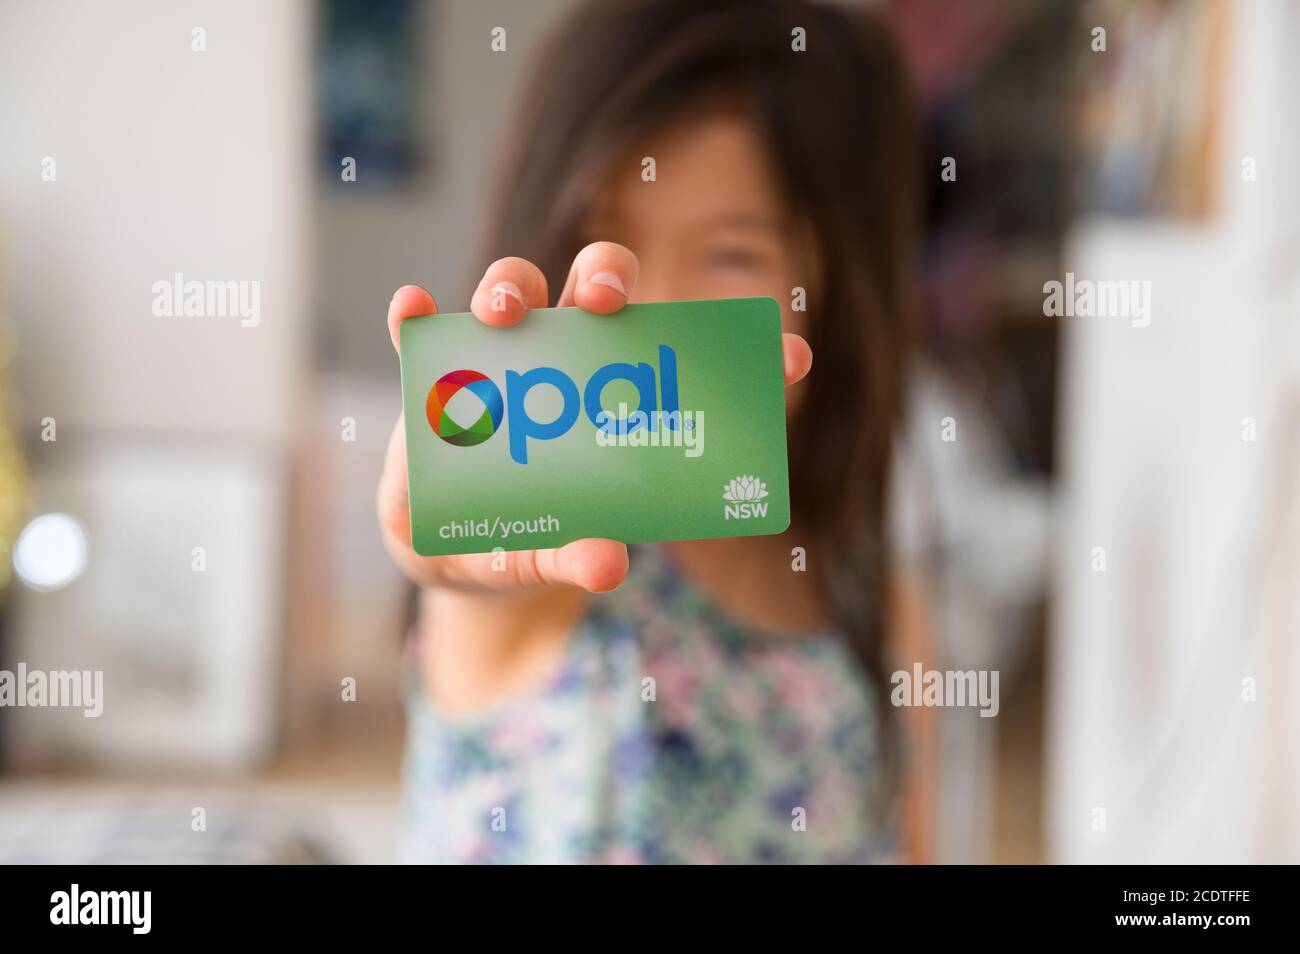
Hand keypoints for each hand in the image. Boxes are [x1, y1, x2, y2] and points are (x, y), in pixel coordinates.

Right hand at [376, 242, 812, 593]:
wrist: (453, 551)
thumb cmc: (524, 542)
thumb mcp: (548, 559)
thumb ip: (573, 558)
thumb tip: (608, 565)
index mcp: (615, 395)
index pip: (680, 355)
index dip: (736, 346)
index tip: (794, 353)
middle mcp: (563, 360)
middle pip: (590, 292)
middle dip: (602, 280)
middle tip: (606, 303)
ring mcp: (497, 361)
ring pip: (510, 293)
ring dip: (508, 287)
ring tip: (505, 312)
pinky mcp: (432, 375)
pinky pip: (421, 335)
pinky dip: (416, 318)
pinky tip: (413, 312)